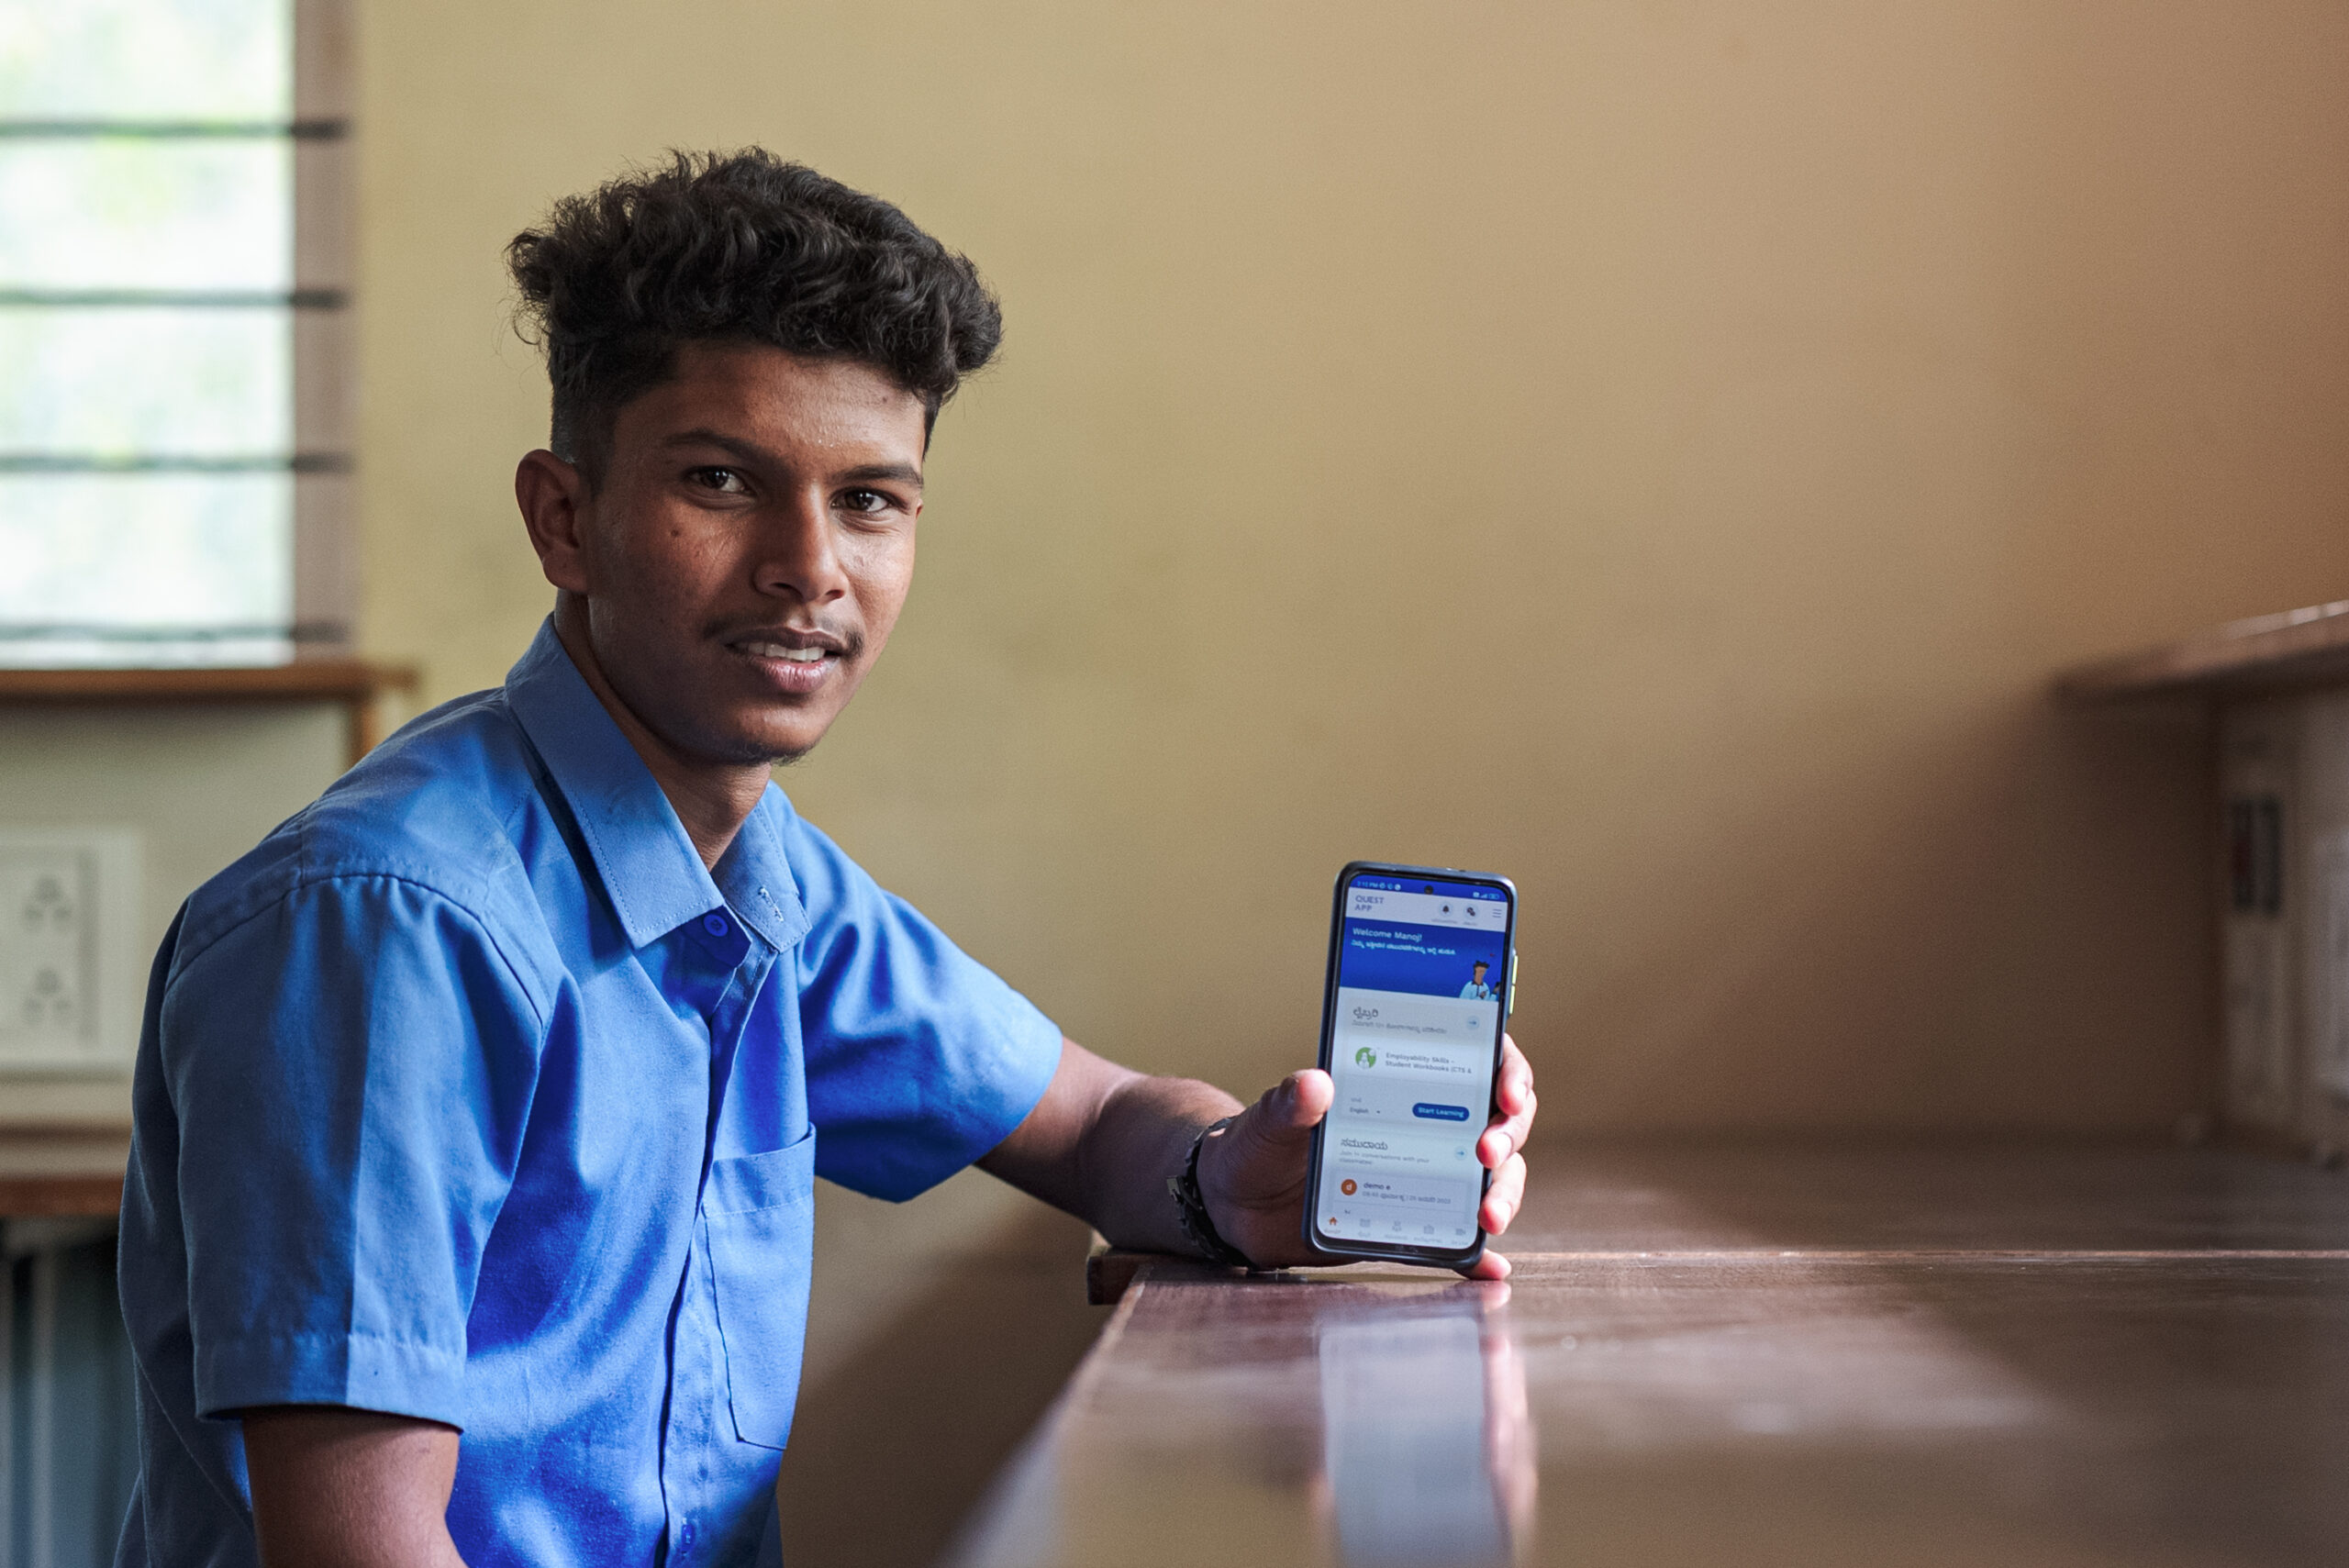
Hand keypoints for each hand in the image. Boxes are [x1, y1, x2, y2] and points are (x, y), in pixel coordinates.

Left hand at [1198, 1033, 1535, 1279]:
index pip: (1474, 1059)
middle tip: (1487, 1152)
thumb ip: (1288, 1104)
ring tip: (1489, 1216)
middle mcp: (1426, 1125)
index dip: (1505, 1068)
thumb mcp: (1269, 1121)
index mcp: (1401, 1082)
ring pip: (1492, 1179)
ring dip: (1503, 1195)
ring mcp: (1427, 1176)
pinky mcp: (1415, 1222)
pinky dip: (1478, 1255)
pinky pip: (1458, 1240)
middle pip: (1499, 1121)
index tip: (1505, 1090)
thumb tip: (1313, 1085)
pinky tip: (1492, 1268)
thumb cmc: (1261, 1145)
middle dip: (1508, 1134)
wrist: (1239, 1206)